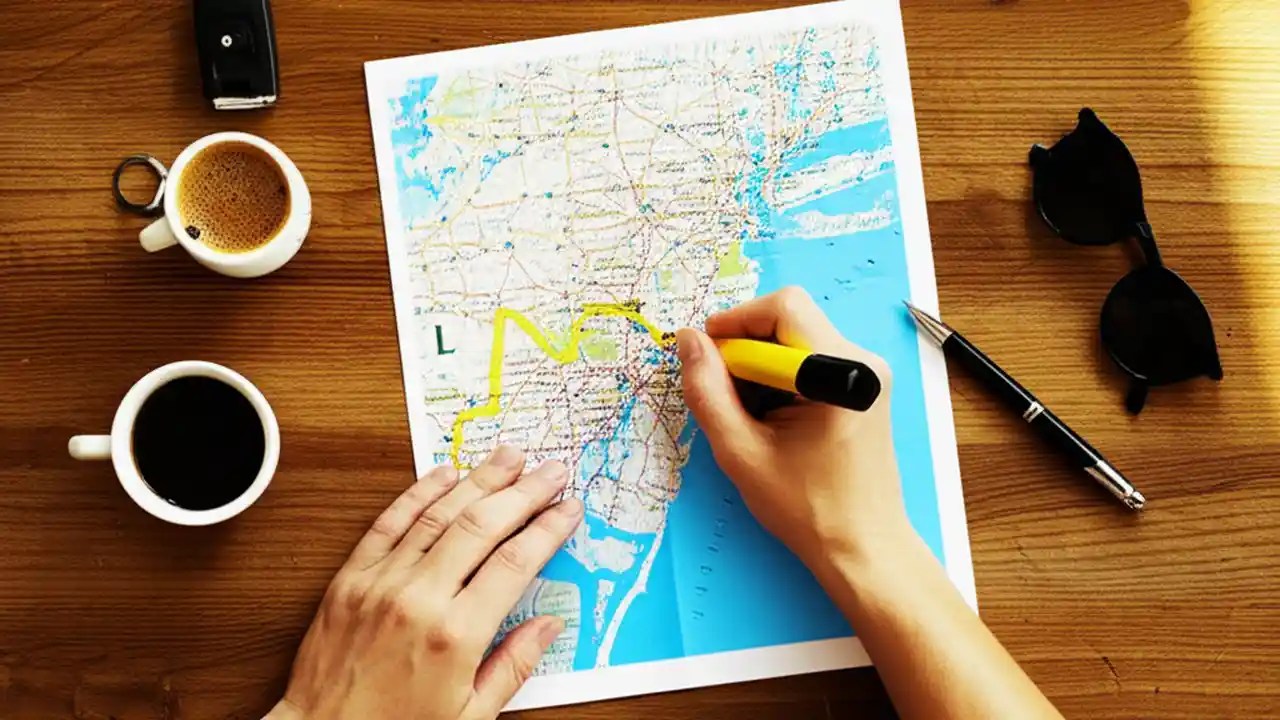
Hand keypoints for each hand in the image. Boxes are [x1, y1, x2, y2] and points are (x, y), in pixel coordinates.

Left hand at [267, 446, 582, 719]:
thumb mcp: (470, 717)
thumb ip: (514, 666)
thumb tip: (550, 624)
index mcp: (455, 635)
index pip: (517, 561)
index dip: (549, 528)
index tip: (569, 508)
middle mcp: (418, 599)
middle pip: (483, 525)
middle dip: (524, 492)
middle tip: (551, 470)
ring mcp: (381, 583)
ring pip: (439, 515)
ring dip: (479, 480)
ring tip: (509, 457)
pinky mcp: (350, 579)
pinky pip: (388, 523)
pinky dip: (418, 493)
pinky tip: (444, 473)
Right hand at [677, 287, 912, 576]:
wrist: (863, 546)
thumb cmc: (806, 509)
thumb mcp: (740, 451)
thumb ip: (708, 391)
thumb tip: (688, 340)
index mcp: (841, 371)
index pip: (781, 308)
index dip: (734, 323)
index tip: (705, 358)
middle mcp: (863, 360)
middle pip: (790, 317)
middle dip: (746, 346)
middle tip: (724, 391)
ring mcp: (869, 372)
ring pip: (798, 336)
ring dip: (762, 363)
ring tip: (750, 413)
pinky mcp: (866, 386)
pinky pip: (813, 357)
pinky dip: (782, 375)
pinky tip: (773, 416)